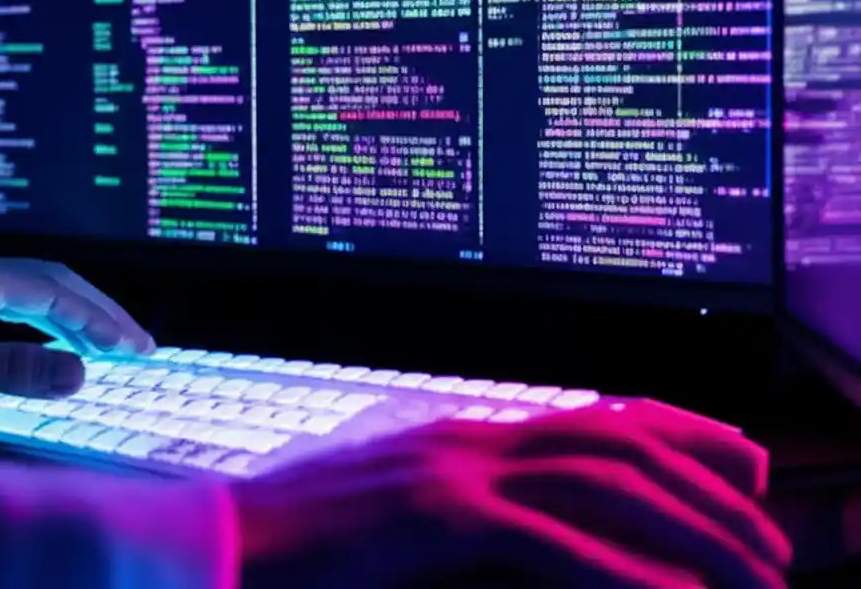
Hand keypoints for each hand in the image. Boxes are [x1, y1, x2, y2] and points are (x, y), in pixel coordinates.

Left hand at [0, 252, 154, 403]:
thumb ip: (14, 370)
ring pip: (27, 292)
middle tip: (135, 342)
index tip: (139, 346)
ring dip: (68, 316)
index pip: (59, 293)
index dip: (103, 319)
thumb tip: (80, 373)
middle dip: (96, 311)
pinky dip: (36, 321)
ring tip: (99, 343)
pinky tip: (35, 340)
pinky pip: (4, 303)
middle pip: (50, 283)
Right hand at [233, 401, 790, 587]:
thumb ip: (452, 506)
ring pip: (607, 482)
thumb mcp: (387, 508)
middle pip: (616, 438)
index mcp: (458, 432)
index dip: (677, 430)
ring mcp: (452, 471)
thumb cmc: (292, 535)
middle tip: (770, 536)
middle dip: (710, 482)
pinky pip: (559, 544)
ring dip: (694, 528)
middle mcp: (466, 435)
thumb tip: (509, 528)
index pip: (590, 413)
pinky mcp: (437, 519)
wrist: (214, 536)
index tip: (740, 460)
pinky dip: (628, 574)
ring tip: (753, 577)